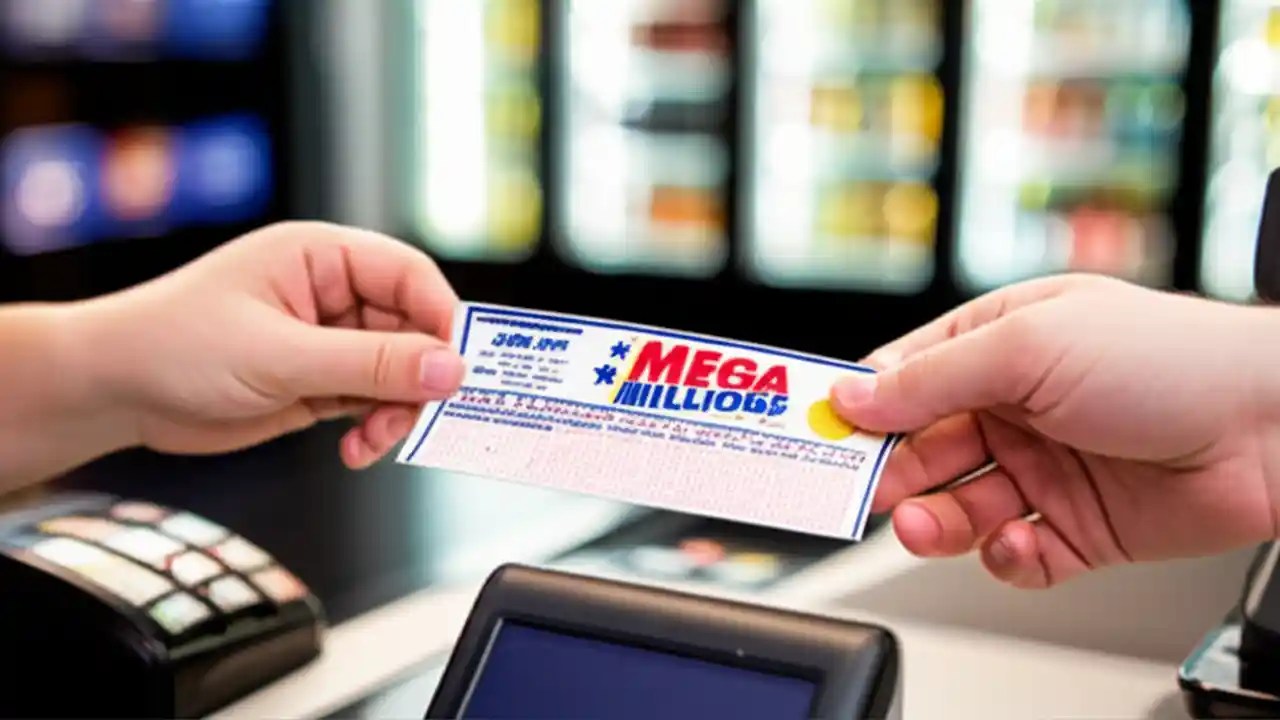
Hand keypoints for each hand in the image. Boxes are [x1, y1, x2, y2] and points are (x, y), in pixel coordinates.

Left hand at [77, 221, 464, 469]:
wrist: (111, 391)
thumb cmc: (175, 345)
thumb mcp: (281, 355)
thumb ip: (370, 364)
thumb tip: (450, 370)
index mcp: (322, 256)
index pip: (410, 276)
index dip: (443, 319)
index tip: (461, 367)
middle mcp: (331, 293)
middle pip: (412, 330)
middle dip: (419, 378)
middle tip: (419, 417)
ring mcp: (326, 341)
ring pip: (397, 373)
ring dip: (396, 411)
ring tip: (374, 439)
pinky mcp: (316, 383)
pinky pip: (371, 403)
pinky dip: (373, 429)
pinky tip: (355, 450)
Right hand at [830, 274, 1279, 588]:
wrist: (1274, 428)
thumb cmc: (1167, 359)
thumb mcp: (1027, 348)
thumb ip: (930, 379)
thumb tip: (853, 393)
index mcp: (998, 346)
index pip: (903, 376)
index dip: (857, 404)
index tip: (815, 431)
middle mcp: (1015, 407)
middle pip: (920, 448)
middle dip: (891, 474)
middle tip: (868, 494)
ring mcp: (1043, 469)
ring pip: (957, 507)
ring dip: (935, 522)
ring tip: (932, 527)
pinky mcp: (1074, 528)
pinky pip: (1012, 552)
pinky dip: (1004, 557)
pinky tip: (1018, 542)